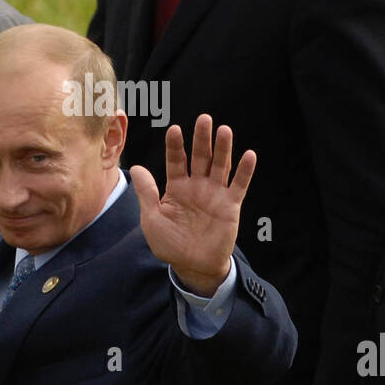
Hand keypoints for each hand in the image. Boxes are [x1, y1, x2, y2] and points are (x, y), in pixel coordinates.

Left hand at [130, 115, 254, 295]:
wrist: (193, 266)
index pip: (176, 160)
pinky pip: (238, 185)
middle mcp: (197, 186)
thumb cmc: (170, 244)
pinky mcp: (230, 206)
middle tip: (204, 119)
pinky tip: (248, 155)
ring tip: (224, 130)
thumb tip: (136, 167)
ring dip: (223, 149)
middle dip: (201, 139)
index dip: (175, 146)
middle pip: (200, 157)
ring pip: (220, 166)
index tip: (174, 130)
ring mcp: (215, 194)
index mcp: (176, 187)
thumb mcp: (152, 219)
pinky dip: (244, 171)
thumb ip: (147, 193)